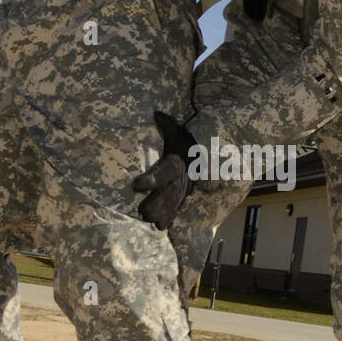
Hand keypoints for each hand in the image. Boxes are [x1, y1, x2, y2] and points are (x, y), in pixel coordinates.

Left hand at [133, 111, 193, 230]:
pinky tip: (160, 227)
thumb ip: (167, 123)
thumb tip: (156, 112)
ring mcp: (184, 188)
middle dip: (156, 203)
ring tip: (146, 218)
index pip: (165, 171)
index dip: (151, 179)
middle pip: (170, 193)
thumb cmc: (185, 140)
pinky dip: (169, 219)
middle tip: (141, 210)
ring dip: (161, 214)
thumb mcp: (178, 131)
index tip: (135, 184)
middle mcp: (183, 177)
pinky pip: (178, 209)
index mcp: (178, 162)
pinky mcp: (184, 195)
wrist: (206, 152)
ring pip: (174, 204)